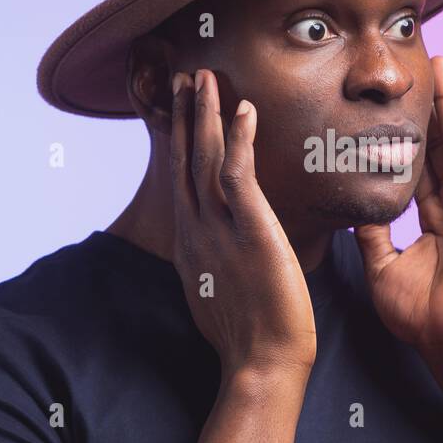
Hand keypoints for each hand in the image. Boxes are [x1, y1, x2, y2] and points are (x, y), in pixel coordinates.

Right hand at [170, 69, 316, 385]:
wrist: (262, 364)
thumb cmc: (251, 336)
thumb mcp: (222, 289)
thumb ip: (219, 261)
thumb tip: (226, 253)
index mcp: (192, 243)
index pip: (183, 179)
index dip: (181, 140)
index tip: (182, 109)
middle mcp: (197, 231)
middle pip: (186, 161)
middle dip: (185, 116)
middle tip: (187, 78)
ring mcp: (219, 230)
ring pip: (205, 159)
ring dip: (205, 115)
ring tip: (206, 79)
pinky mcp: (249, 231)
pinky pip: (238, 174)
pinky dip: (238, 138)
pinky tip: (243, 109)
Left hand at [353, 56, 442, 365]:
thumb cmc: (421, 313)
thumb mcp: (382, 266)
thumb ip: (371, 234)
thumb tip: (351, 210)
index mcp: (434, 222)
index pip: (419, 170)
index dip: (406, 140)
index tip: (393, 111)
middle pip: (440, 147)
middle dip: (429, 109)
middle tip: (420, 71)